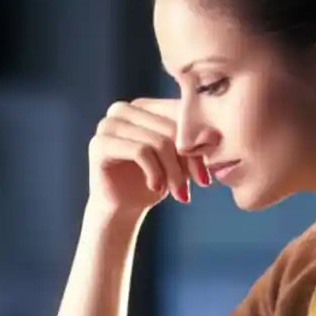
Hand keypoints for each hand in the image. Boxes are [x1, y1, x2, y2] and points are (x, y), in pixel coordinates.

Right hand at [88, 98, 209, 214]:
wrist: (122, 209)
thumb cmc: (153, 181)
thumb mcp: (180, 159)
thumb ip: (194, 142)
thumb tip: (215, 136)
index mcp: (143, 106)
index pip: (180, 112)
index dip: (200, 140)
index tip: (209, 169)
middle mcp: (122, 110)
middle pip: (171, 128)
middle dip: (189, 160)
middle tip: (199, 183)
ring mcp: (108, 124)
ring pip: (158, 141)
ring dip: (174, 171)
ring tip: (179, 192)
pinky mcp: (99, 144)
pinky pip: (141, 152)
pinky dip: (155, 173)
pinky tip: (156, 188)